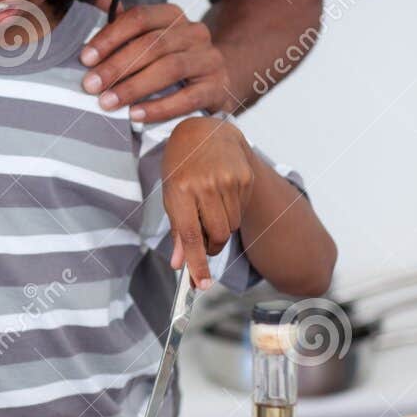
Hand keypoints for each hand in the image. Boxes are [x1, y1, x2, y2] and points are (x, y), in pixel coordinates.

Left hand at [80, 0, 231, 122]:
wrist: (214, 82)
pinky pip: (188, 97)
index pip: (139, 17)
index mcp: (172, 16)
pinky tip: (136, 114)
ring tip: (108, 102)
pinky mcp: (218, 87)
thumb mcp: (147, 40)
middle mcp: (193, 32)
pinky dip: (160, 107)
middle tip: (91, 85)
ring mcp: (209, 59)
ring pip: (170, 68)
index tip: (86, 58)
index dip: (110, 37)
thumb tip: (94, 2)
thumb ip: (122, 26)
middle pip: (152, 44)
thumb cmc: (170, 61)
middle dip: (117, 65)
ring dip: (134, 86)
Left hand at [161, 117, 255, 287]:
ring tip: (209, 205)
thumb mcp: (170, 194)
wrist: (205, 131)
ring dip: (220, 226)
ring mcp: (228, 180)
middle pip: (216, 235)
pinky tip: (221, 193)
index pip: (189, 235)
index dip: (196, 263)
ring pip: (230, 226)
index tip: (201, 284)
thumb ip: (177, 230)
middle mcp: (205, 185)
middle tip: (203, 235)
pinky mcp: (245, 178)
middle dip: (210, 244)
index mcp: (180, 190)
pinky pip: (241, 211)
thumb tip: (179, 263)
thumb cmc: (181, 165)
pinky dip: (231, 211)